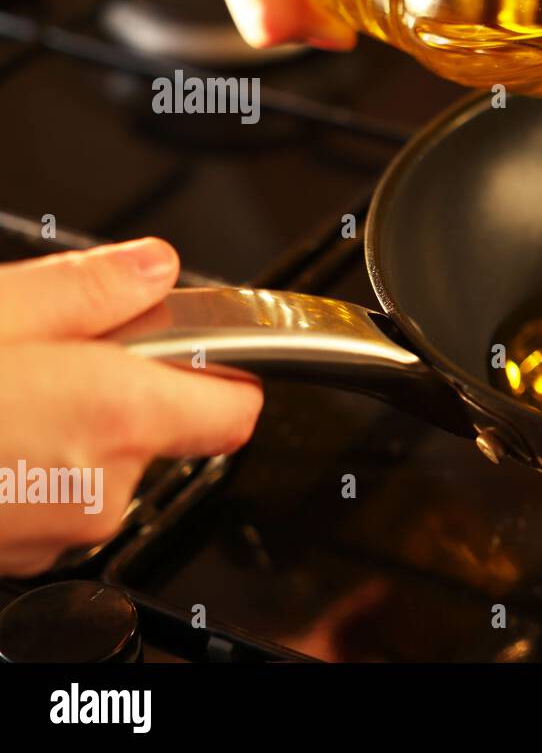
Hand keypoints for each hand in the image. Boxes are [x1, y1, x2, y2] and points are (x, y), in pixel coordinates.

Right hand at [0, 238, 261, 576]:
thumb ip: (95, 290)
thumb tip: (156, 267)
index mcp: (119, 416)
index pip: (236, 410)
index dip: (227, 373)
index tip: (201, 348)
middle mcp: (103, 487)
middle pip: (165, 432)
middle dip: (128, 389)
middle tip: (58, 353)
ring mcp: (59, 532)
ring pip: (105, 467)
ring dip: (74, 428)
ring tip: (4, 393)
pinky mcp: (18, 555)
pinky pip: (56, 501)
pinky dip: (35, 466)